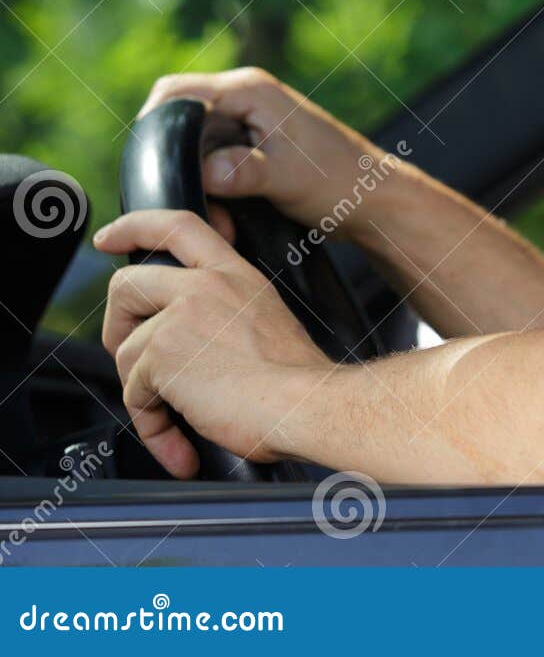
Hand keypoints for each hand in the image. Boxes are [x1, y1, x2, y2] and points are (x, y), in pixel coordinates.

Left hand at [95, 209, 332, 478]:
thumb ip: (223, 314)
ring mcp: (181, 315)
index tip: (109, 238)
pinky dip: (152, 427)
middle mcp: (206, 286)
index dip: (135, 227)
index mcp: (235, 275)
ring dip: (143, 393)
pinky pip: (134, 393)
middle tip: (133, 357)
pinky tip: (180, 443)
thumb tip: (187, 343)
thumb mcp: (264, 322)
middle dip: (116, 325)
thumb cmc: (298, 381)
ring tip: (177, 419)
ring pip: (125, 350)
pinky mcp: (162, 352)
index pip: (179, 226)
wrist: (307, 403)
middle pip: (127, 284)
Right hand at [140, 66, 405, 243]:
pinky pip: (212, 162)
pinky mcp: (251, 146)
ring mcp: (248, 121)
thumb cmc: (339, 182)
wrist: (373, 199)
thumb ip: (245, 172)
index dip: (152, 126)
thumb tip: (207, 171)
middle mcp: (245, 98)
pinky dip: (212, 190)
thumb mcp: (289, 178)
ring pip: (194, 147)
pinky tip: (228, 220)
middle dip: (176, 164)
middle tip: (186, 203)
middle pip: (179, 121)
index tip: (149, 169)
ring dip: (196, 183)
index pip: (176, 93)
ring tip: (219, 220)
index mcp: (250, 90)